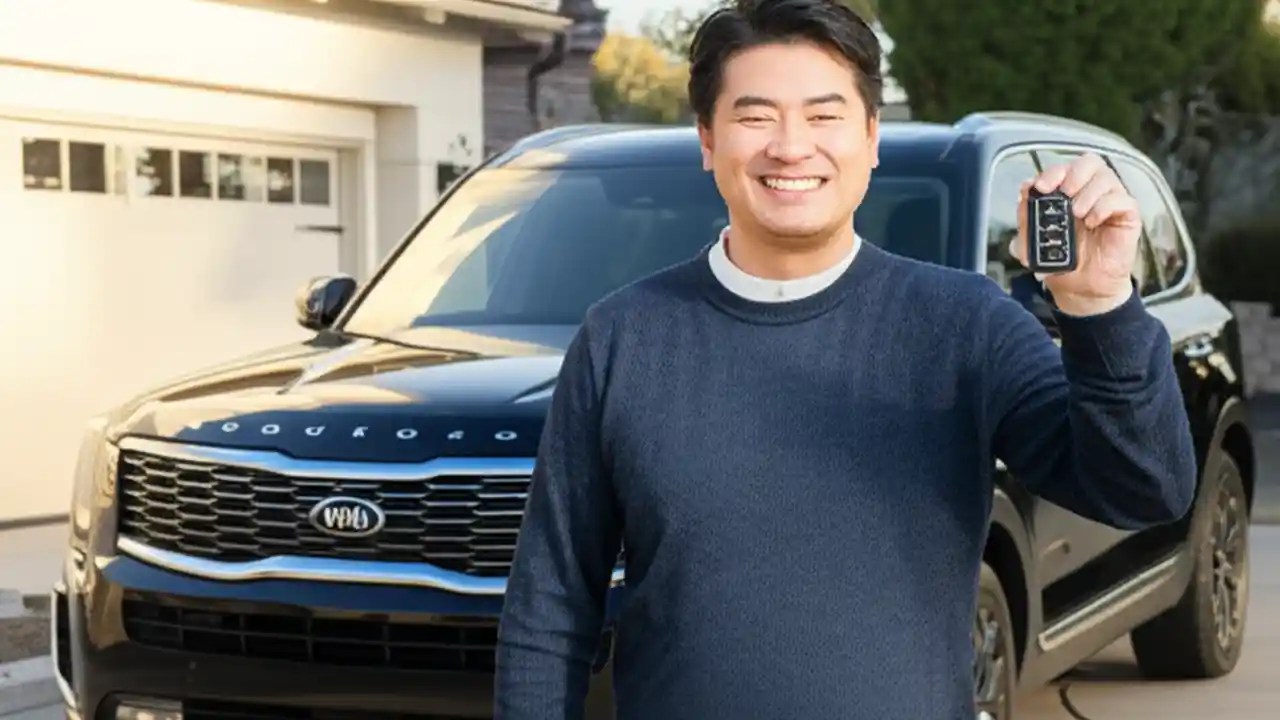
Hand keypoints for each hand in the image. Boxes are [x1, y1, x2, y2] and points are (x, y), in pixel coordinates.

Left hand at [1011, 153, 1141, 315]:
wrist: (1081, 289)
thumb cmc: (1061, 262)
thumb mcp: (1032, 241)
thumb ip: (1026, 216)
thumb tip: (1024, 187)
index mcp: (1068, 193)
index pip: (1066, 167)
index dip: (1054, 171)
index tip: (1041, 187)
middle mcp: (1091, 193)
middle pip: (1090, 162)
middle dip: (1074, 174)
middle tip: (1065, 194)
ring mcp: (1111, 203)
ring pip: (1106, 177)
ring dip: (1088, 192)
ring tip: (1078, 215)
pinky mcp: (1128, 217)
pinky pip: (1122, 200)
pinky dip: (1105, 206)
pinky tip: (1092, 222)